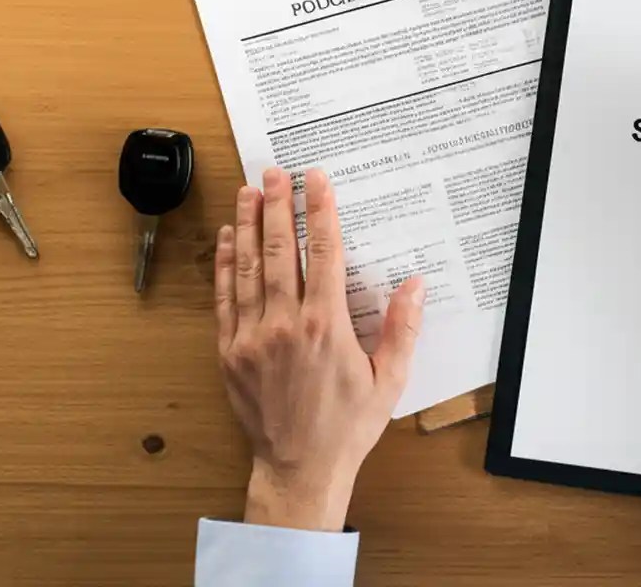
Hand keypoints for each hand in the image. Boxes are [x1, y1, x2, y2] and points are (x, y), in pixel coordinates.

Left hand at [214, 167, 424, 530]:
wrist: (299, 468)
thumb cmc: (347, 427)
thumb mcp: (389, 380)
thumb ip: (402, 329)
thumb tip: (416, 285)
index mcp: (326, 326)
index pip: (324, 253)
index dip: (321, 211)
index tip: (318, 181)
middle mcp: (285, 324)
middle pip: (280, 250)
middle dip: (278, 206)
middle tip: (277, 172)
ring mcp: (252, 337)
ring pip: (248, 267)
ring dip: (248, 225)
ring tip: (249, 191)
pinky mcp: (230, 352)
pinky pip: (224, 298)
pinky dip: (225, 265)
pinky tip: (228, 238)